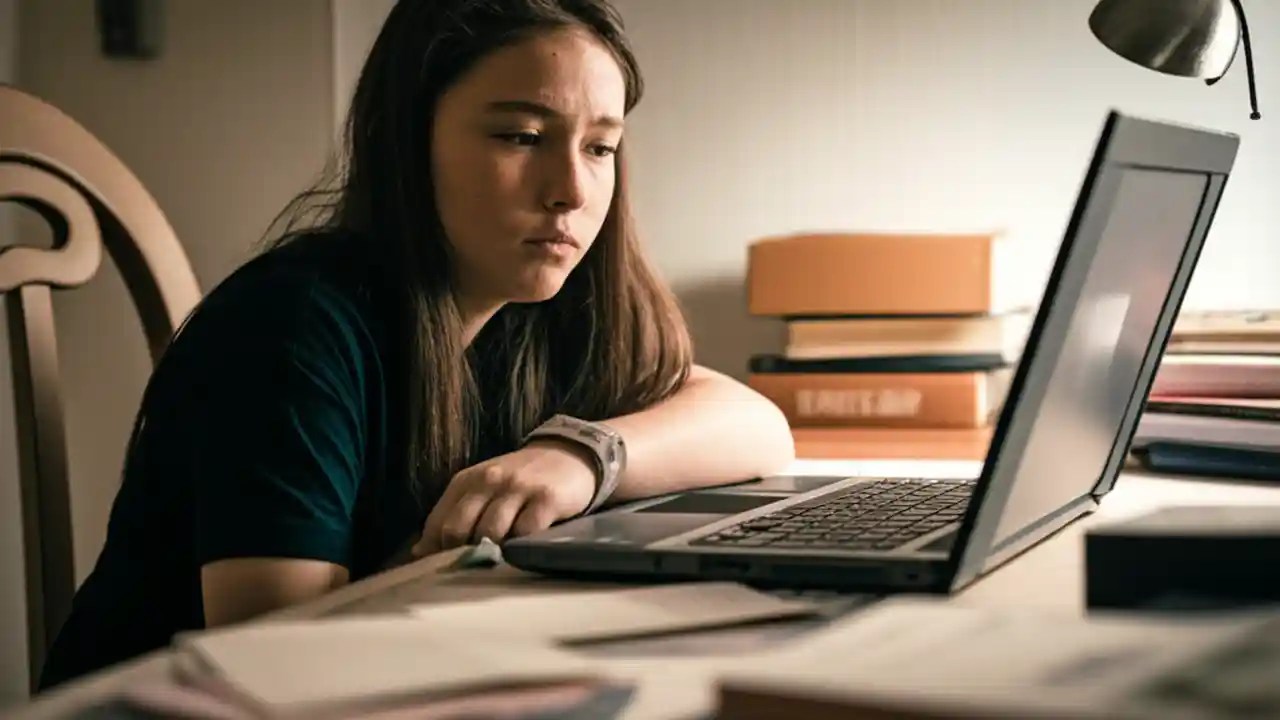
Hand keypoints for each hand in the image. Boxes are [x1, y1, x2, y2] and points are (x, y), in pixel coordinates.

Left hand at [410, 439, 597, 556]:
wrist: (571, 456)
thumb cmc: (521, 481)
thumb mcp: (482, 491)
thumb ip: (453, 517)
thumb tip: (419, 552)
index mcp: (466, 481)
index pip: (438, 524)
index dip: (437, 553)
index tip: (444, 571)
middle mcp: (489, 481)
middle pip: (458, 530)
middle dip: (462, 554)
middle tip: (474, 569)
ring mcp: (518, 488)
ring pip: (491, 533)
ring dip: (493, 552)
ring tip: (500, 562)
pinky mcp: (546, 498)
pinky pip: (526, 532)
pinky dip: (522, 548)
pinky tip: (525, 550)